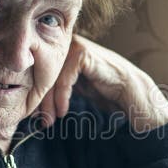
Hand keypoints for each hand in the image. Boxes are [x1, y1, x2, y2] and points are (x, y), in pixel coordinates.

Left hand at [38, 35, 167, 131]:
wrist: (133, 93)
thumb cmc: (105, 91)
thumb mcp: (77, 87)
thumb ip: (59, 87)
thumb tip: (35, 100)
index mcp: (66, 51)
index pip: (43, 73)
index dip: (39, 96)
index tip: (38, 117)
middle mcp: (69, 45)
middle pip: (45, 74)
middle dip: (42, 101)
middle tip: (42, 122)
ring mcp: (76, 46)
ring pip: (52, 77)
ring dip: (49, 102)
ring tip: (50, 120)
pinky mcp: (83, 54)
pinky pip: (64, 78)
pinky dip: (61, 96)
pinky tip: (63, 110)